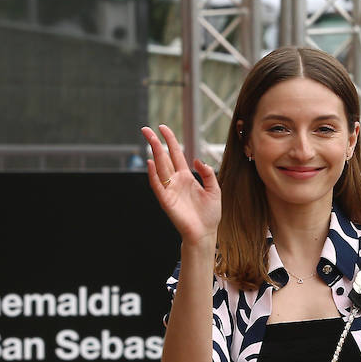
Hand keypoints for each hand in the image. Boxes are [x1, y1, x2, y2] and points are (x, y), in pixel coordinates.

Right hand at [141, 124, 220, 244]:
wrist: (205, 233)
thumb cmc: (209, 214)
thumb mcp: (214, 189)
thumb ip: (207, 173)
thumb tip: (197, 160)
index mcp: (186, 177)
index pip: (175, 154)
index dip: (170, 140)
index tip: (162, 128)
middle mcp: (176, 181)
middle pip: (163, 158)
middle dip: (155, 143)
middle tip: (146, 129)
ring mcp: (170, 190)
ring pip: (160, 168)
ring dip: (154, 153)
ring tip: (150, 139)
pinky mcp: (167, 201)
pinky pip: (158, 186)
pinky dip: (153, 175)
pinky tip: (151, 163)